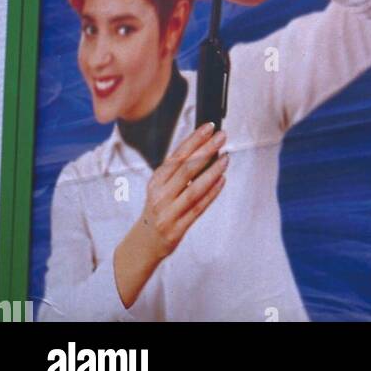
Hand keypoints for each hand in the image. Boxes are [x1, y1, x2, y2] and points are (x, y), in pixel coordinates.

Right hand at [114, 124, 226, 307]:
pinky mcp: (177, 228)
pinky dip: (212, 193)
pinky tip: (222, 180)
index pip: (176, 156)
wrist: (144, 242)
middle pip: (186, 169)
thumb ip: (178, 171)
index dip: (193, 140)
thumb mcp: (160, 187)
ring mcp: (168, 212)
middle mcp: (160, 195)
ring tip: (226, 158)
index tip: (208, 128)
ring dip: (212, 171)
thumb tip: (205, 149)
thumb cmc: (158, 209)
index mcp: (156, 181)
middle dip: (206, 150)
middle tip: (222, 136)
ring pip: (194, 189)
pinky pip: (198, 208)